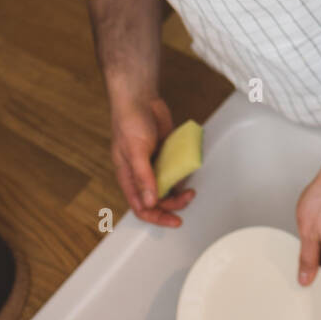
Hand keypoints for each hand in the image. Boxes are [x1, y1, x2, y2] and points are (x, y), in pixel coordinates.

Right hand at [111, 97, 194, 228]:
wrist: (141, 99)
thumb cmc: (129, 122)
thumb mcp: (136, 151)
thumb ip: (144, 177)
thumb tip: (151, 202)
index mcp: (129, 178)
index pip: (141, 207)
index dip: (157, 217)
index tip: (174, 221)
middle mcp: (142, 175)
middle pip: (158, 200)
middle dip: (173, 204)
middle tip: (188, 198)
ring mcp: (154, 165)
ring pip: (169, 187)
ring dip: (180, 191)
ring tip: (191, 189)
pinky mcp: (166, 154)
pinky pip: (176, 170)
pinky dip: (183, 174)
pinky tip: (189, 172)